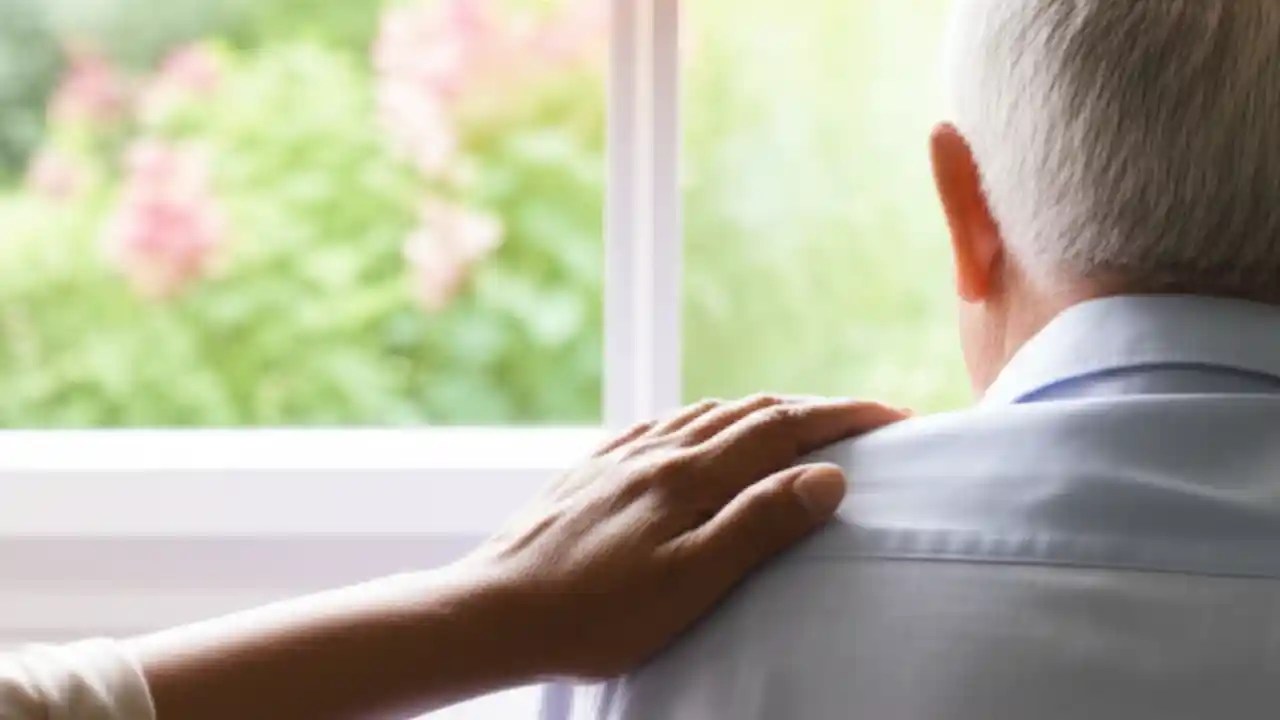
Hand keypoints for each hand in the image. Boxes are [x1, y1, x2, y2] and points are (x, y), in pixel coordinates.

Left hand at [465, 395, 907, 678]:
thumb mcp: (689, 581)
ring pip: (705, 413)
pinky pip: (662, 425)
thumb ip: (758, 524)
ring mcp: (620, 456)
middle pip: (749, 411)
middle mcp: (655, 450)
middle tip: (860, 419)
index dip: (843, 416)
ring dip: (760, 411)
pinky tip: (696, 432)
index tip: (895, 415)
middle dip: (812, 409)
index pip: (783, 427)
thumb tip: (828, 476)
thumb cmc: (593, 613)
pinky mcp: (592, 470)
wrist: (493, 610)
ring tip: (794, 423)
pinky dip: (703, 420)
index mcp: (687, 474)